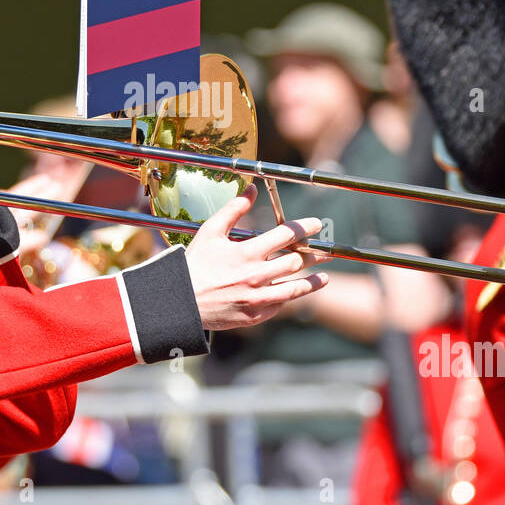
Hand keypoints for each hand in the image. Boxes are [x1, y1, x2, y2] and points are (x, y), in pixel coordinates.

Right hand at [184, 184, 329, 329]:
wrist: (180, 302)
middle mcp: (256, 276)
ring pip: (296, 288)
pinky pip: (279, 306)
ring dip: (313, 282)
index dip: (304, 227)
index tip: (315, 224)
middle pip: (296, 261)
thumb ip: (234, 209)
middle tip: (324, 250)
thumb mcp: (210, 231)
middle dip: (313, 253)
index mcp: (247, 252)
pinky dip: (287, 298)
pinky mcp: (255, 316)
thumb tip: (252, 189)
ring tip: (324, 277)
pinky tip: (293, 293)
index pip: (286, 235)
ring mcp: (257, 298)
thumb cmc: (194, 265)